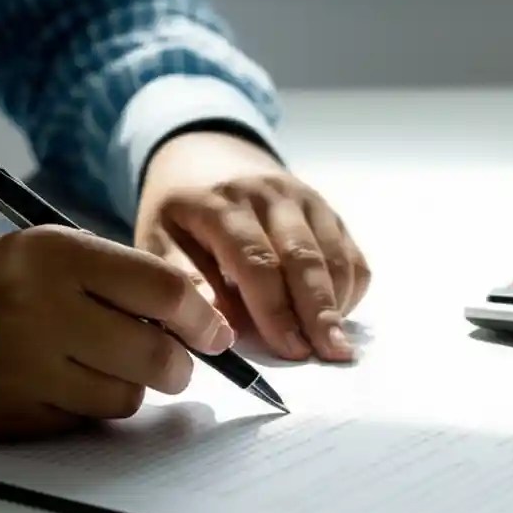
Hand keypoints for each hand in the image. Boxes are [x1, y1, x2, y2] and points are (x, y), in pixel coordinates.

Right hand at [0, 226, 231, 438]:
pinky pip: (89, 420)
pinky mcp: (19, 416)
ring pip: (129, 396)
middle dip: (180, 364)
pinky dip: (90, 407)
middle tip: (179, 362)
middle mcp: (46, 308)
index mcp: (57, 255)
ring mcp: (31, 367)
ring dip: (132, 387)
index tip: (216, 332)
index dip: (203, 318)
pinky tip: (59, 384)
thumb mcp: (41, 255)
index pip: (165, 291)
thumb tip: (196, 320)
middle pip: (158, 355)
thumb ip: (116, 279)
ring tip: (99, 365)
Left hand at [135, 130, 370, 361]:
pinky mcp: (328, 212)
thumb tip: (222, 331)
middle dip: (318, 311)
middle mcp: (269, 195)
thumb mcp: (160, 242)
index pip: (255, 260)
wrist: (209, 158)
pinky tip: (333, 318)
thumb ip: (187, 284)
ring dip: (337, 305)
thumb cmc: (182, 216)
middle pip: (303, 257)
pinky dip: (349, 291)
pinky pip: (351, 256)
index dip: (275, 309)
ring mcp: (305, 200)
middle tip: (328, 354)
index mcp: (219, 203)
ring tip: (335, 346)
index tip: (288, 350)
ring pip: (334, 257)